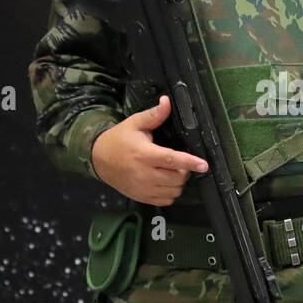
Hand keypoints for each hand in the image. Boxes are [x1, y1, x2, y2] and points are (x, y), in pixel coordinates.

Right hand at [91, 95, 207, 204]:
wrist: (98, 159)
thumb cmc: (118, 140)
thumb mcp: (134, 123)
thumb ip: (154, 115)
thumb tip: (167, 102)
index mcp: (144, 154)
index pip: (172, 159)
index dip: (190, 163)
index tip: (204, 165)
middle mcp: (144, 174)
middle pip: (177, 178)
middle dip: (185, 170)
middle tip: (179, 161)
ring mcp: (143, 188)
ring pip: (174, 191)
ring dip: (178, 182)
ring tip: (172, 171)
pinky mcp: (142, 197)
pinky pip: (165, 200)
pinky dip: (170, 192)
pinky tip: (164, 181)